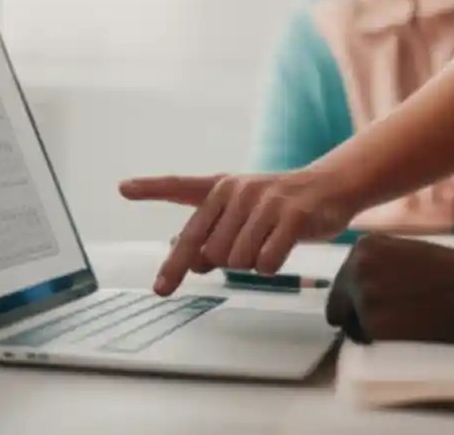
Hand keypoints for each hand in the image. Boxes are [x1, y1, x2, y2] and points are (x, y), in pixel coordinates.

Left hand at [120, 171, 357, 294]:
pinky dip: (272, 266)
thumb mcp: (243, 214)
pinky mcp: (292, 217)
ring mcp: (266, 203)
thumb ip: (213, 235)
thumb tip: (192, 262)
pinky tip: (283, 249)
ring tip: (270, 241)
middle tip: (252, 244)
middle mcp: (239, 191)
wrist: (330, 186)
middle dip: (227, 261)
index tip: (123, 188)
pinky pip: (266, 263)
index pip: (181, 186)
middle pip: (210, 252)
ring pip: (237, 260)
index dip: (151, 188)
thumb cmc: (280, 206)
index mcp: (221, 188)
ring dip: (252, 263)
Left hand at [326, 235, 453, 344]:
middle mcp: (355, 267)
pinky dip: (388, 347)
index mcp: (363, 246)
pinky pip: (370, 347)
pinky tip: (414, 334)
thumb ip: (378, 266)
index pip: (343, 285)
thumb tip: (355, 294)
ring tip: (412, 324)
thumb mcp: (408, 253)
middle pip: (340, 308)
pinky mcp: (372, 325)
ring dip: (376, 333)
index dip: (364, 300)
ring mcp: (362, 296)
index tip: (391, 303)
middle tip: (399, 320)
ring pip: (355, 330)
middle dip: (361, 318)